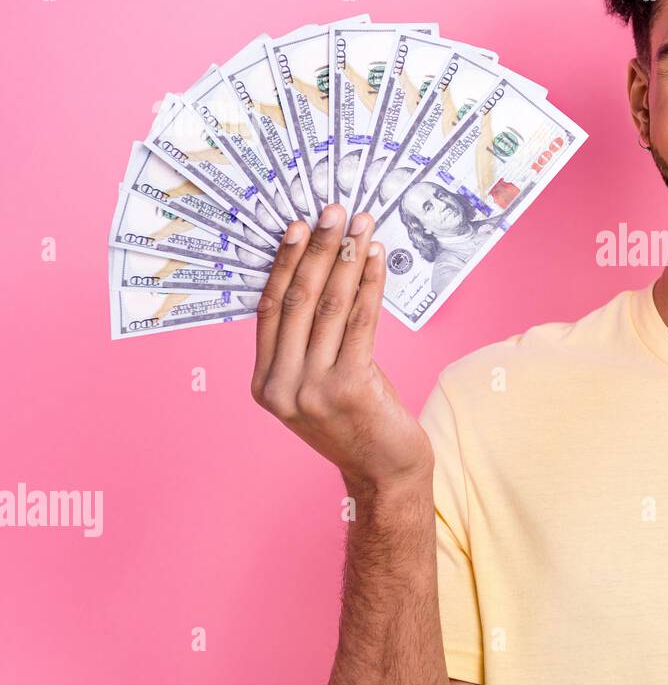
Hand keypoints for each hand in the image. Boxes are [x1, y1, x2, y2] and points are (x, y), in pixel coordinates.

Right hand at [251, 203, 432, 489]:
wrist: (385, 472)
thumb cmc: (356, 421)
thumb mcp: (317, 382)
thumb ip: (308, 341)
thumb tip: (320, 271)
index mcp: (265, 383)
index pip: (269, 309)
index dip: (284, 263)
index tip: (297, 225)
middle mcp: (281, 387)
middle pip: (297, 301)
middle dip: (317, 250)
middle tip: (332, 211)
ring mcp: (313, 390)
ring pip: (329, 307)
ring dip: (346, 259)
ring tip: (359, 225)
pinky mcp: (349, 388)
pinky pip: (360, 322)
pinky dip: (369, 284)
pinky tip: (377, 258)